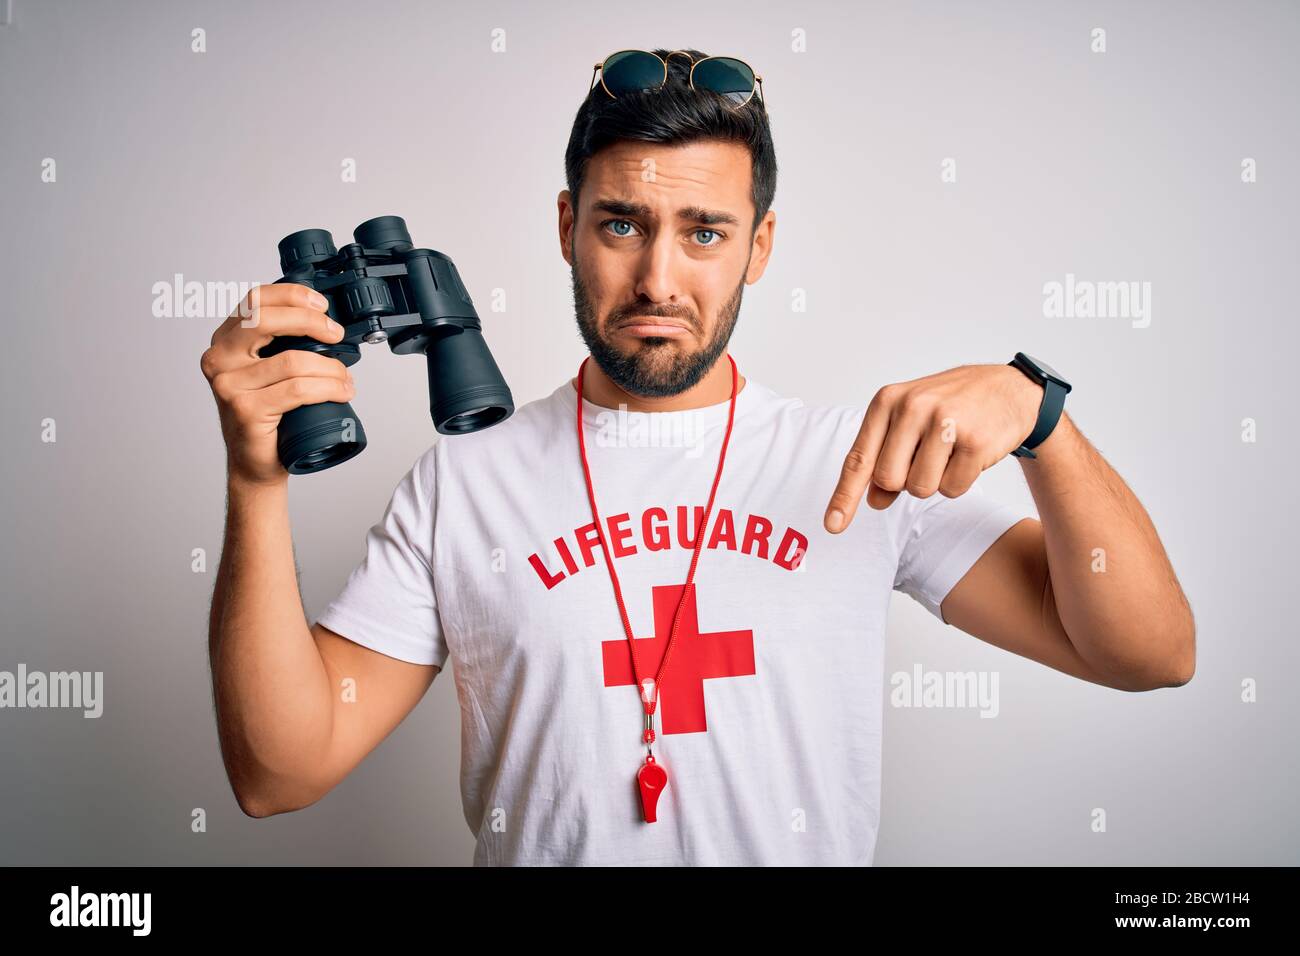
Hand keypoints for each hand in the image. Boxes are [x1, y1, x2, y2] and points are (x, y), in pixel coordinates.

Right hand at [200, 283, 352, 486]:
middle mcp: (219, 359)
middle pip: (265, 320)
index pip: (254, 301)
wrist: (256, 462)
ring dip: (330, 368)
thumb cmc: (268, 416)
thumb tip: (328, 324)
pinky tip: (341, 391)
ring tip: (345, 378)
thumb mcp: (270, 371)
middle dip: (310, 321)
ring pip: (292, 361)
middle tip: (336, 334)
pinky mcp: (245, 408)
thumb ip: (282, 344)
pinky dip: (328, 388)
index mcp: (224, 341)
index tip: (321, 304)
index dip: (291, 295)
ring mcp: (229, 384)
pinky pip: (297, 389)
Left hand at [824, 364, 1042, 531]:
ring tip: (950, 451)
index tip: (833, 526)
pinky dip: (960, 481)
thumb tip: (873, 501)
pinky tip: (970, 454)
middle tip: (928, 454)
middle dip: (905, 481)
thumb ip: (886, 459)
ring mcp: (944, 423)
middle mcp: (912, 407)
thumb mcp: (910, 425)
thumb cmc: (952, 408)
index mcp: (887, 401)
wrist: (1008, 390)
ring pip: (920, 489)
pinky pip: (952, 490)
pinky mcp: (974, 442)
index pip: (859, 459)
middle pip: (888, 480)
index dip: (845, 496)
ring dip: (935, 481)